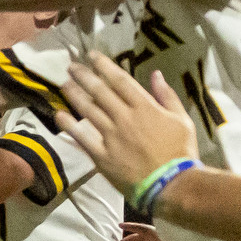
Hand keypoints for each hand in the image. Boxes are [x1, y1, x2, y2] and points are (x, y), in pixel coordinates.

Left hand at [52, 51, 197, 193]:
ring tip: (64, 84)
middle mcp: (124, 117)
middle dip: (84, 76)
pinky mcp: (102, 156)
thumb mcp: (182, 120)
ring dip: (74, 95)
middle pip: (99, 91)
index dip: (104, 66)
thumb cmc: (180, 152)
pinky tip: (59, 115)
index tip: (92, 56)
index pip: (119, 80)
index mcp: (144, 106)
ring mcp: (111, 136)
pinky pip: (82, 138)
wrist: (172, 184)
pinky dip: (69, 126)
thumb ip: (167, 96)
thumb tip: (156, 74)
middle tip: (71, 66)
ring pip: (88, 110)